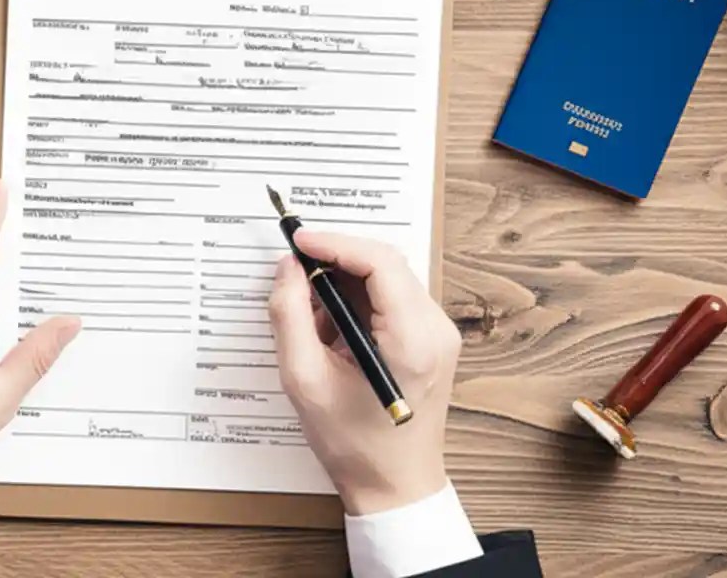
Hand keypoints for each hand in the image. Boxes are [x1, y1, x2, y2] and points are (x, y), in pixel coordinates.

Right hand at [268, 231, 460, 515]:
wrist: (395, 485)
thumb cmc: (354, 444)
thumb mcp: (305, 380)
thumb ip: (290, 316)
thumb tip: (287, 270)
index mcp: (412, 340)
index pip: (379, 262)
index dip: (334, 243)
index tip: (297, 241)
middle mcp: (435, 330)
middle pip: (385, 264)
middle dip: (336, 260)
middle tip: (295, 273)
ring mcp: (438, 334)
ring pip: (388, 279)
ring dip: (345, 283)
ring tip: (311, 315)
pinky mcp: (432, 340)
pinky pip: (393, 299)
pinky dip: (359, 301)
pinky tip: (332, 329)